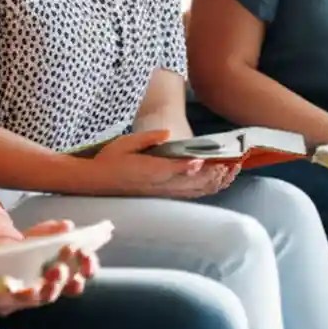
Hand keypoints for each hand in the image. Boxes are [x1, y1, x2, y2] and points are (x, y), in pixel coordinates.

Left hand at [0, 220, 96, 316]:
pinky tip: (25, 287)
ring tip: (54, 272)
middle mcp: (52, 287)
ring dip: (53, 285)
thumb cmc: (20, 253)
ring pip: (48, 295)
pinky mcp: (12, 302)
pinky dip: (25, 294)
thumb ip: (51, 230)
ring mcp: (33, 296)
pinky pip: (20, 301)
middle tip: (68, 254)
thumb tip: (67, 225)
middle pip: (68, 285)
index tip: (86, 252)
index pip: (83, 273)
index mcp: (63, 272)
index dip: (88, 265)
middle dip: (70, 271)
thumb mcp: (35, 236)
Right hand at [89, 130, 235, 197]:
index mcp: (148, 170)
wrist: (96, 182)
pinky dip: (205, 189)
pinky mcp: (163, 195)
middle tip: (231, 163)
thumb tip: (168, 134)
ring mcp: (162, 192)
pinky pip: (189, 194)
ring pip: (193, 190)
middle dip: (213, 174)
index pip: (172, 170)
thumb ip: (147, 138)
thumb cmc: (110, 160)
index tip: (202, 162)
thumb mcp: (125, 143)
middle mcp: (158, 184)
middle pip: (190, 183)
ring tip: (231, 171)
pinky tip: (218, 182)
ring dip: (214, 182)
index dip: (188, 167)